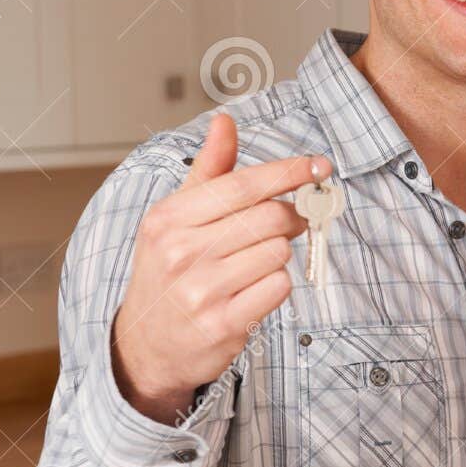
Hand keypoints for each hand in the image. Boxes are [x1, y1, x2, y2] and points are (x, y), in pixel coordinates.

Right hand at [112, 112, 328, 422]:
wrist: (146, 345)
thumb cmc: (167, 272)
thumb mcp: (174, 218)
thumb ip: (208, 170)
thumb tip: (225, 121)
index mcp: (169, 218)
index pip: (244, 184)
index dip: (288, 171)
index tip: (319, 165)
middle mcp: (181, 252)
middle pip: (271, 217)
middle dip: (292, 216)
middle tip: (291, 222)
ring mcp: (201, 291)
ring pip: (279, 253)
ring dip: (280, 255)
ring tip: (255, 263)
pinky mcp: (223, 324)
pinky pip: (279, 288)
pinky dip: (276, 286)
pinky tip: (253, 290)